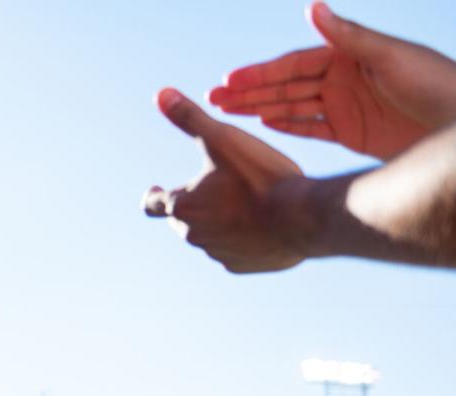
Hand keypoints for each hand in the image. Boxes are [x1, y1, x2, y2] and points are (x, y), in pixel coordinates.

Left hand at [145, 88, 307, 272]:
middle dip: (189, 207)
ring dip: (217, 223)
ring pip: (208, 237)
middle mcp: (193, 235)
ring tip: (239, 206)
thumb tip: (160, 93)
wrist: (301, 217)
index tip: (153, 191)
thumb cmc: (260, 176)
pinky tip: (258, 226)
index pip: (152, 205)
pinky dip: (240, 239)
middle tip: (207, 193)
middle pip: (181, 221)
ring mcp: (217, 253)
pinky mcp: (240, 266)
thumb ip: (189, 118)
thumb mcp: (222, 139)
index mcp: (183, 206)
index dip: (152, 197)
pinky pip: (233, 252)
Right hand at [210, 2, 455, 158]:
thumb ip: (348, 36)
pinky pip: (312, 129)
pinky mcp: (353, 133)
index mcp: (350, 57)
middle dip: (249, 91)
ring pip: (292, 106)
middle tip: (212, 98)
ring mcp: (347, 106)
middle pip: (286, 85)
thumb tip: (311, 6)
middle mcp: (344, 79)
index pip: (294, 63)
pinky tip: (263, 124)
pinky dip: (287, 126)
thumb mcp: (389, 57)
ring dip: (259, 108)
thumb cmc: (435, 83)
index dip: (260, 72)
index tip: (229, 79)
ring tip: (225, 113)